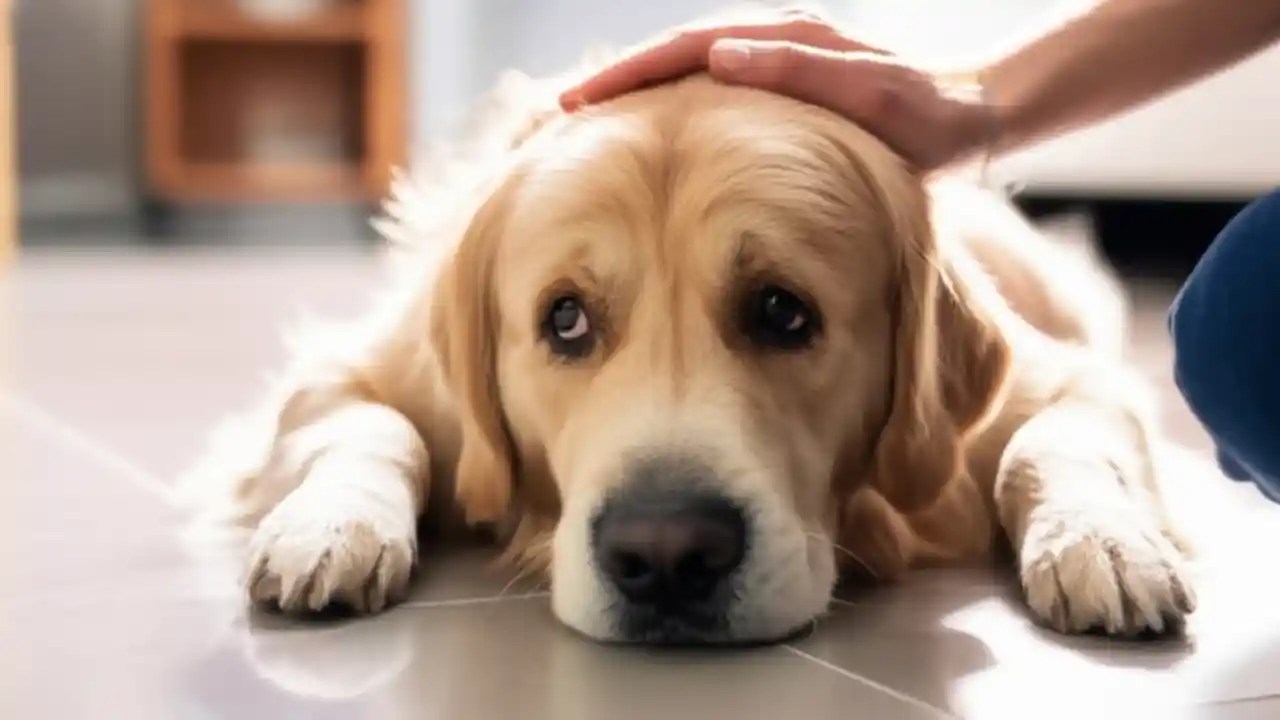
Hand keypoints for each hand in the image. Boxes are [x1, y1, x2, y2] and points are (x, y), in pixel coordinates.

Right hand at [559, 11, 993, 172]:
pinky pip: (713, 87)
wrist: (969, 117)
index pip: (687, 47)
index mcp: (785, 36)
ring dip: (642, 88)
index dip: (630, 73)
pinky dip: (675, 100)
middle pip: (677, 50)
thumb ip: (799, 73)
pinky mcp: (783, 84)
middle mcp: (774, 39)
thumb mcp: (870, 96)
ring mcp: (777, 60)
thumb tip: (719, 56)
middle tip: (563, 111)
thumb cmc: (924, 117)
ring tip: (593, 118)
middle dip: (620, 78)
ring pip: (690, 67)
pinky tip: (655, 126)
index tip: (580, 101)